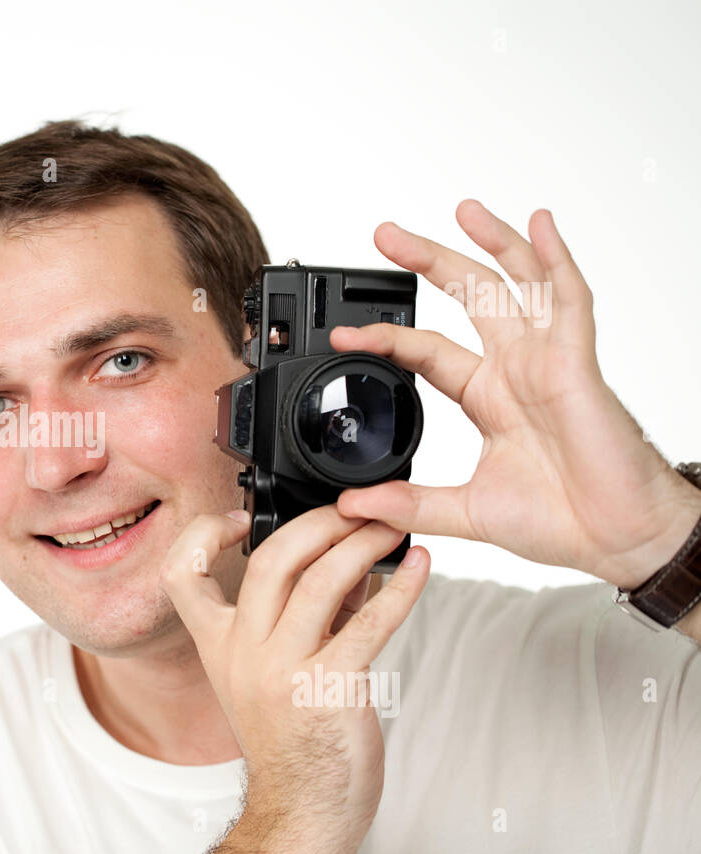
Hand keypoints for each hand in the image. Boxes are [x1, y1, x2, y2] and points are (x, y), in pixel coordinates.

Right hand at [160, 506, 430, 853]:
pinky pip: (369, 622)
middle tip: (353, 513)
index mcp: (219, 646)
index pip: (183, 576)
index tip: (241, 520)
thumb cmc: (295, 740)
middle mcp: (243, 653)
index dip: (204, 536)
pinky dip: (401, 588)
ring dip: (362, 545)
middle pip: (269, 561)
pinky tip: (420, 568)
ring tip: (391, 531)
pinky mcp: (330, 687)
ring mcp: (283, 670)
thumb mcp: (277, 669)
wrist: (305, 808)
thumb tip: (348, 560)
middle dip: (318, 524)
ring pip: (319, 581)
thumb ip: (305, 614)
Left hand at [330, 200, 700, 590]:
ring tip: (460, 209)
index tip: (344, 335)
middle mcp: (516, 369)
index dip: (386, 338)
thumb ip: (409, 503)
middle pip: (468, 298)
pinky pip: (569, 300)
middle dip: (428, 261)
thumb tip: (353, 506)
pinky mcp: (578, 364)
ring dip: (492, 243)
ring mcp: (547, 361)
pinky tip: (541, 224)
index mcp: (487, 397)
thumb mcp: (465, 511)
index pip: (426, 350)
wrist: (616, 538)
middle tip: (385, 235)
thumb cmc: (561, 520)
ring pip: (518, 284)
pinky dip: (555, 260)